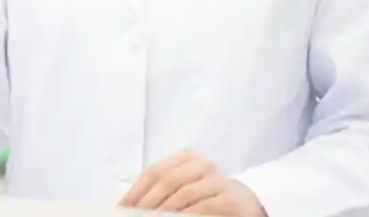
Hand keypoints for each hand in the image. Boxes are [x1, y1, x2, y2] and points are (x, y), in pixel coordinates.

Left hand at [118, 150, 265, 215]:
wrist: (246, 205)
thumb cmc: (206, 197)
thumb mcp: (183, 188)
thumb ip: (160, 191)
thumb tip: (128, 205)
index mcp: (186, 157)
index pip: (154, 171)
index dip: (136, 190)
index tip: (122, 207)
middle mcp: (202, 164)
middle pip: (167, 180)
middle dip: (147, 201)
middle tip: (135, 215)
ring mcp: (217, 180)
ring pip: (183, 193)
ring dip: (163, 210)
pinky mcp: (229, 199)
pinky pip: (202, 207)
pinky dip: (185, 215)